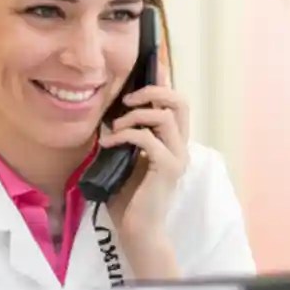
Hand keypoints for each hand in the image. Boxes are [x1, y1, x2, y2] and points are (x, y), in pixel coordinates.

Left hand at [98, 46, 187, 278]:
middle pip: (180, 101)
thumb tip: (109, 113)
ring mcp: (176, 157)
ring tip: (115, 127)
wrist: (136, 229)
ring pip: (165, 116)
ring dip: (135, 116)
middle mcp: (180, 146)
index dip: (164, 79)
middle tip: (127, 100)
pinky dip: (126, 135)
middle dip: (153, 91)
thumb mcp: (123, 157)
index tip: (151, 60)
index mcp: (172, 141)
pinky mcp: (167, 169)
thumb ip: (124, 136)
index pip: (175, 102)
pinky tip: (109, 143)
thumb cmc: (127, 196)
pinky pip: (149, 139)